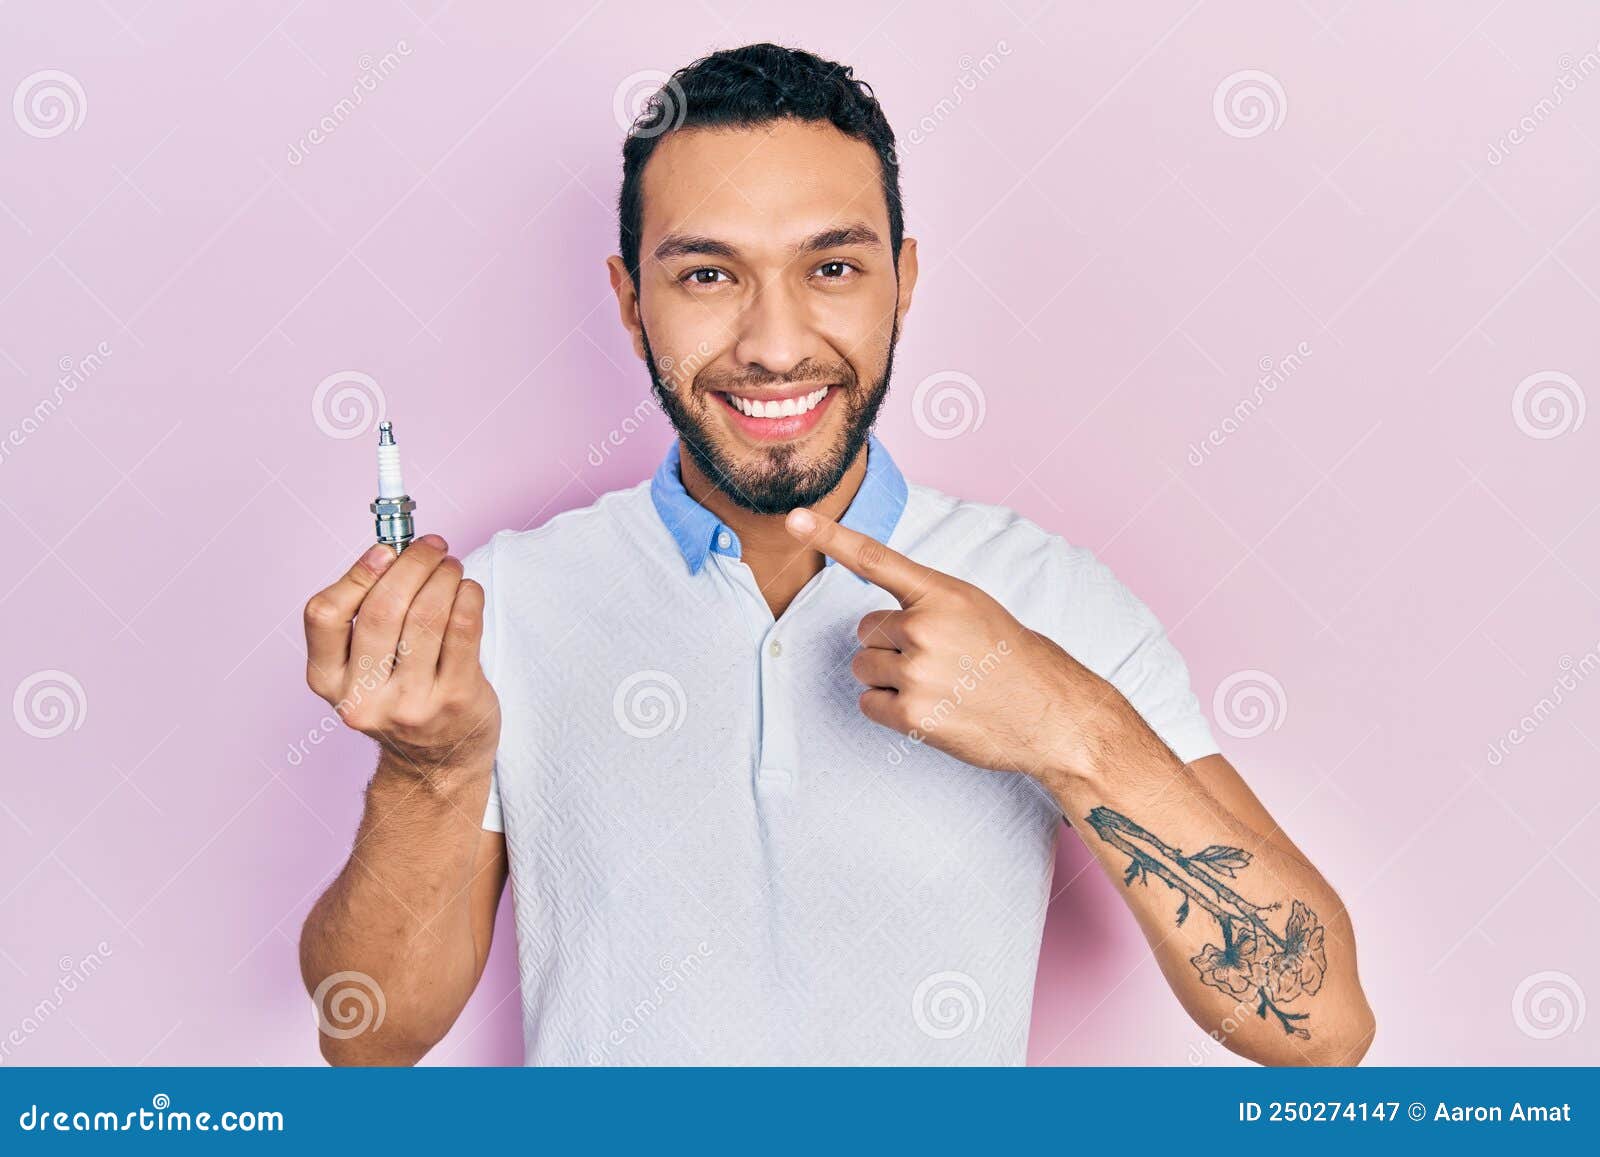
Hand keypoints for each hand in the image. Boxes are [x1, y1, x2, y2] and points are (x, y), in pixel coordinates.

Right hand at [303, 534, 500, 777]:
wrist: (436, 763)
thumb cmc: (400, 696)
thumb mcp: (363, 667)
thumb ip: (366, 614)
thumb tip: (394, 550)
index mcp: (328, 681)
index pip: (326, 615)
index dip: (357, 573)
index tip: (386, 549)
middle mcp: (363, 697)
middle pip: (383, 610)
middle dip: (412, 566)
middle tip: (432, 547)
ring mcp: (410, 703)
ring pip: (427, 616)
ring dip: (443, 577)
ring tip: (451, 567)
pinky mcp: (455, 700)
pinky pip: (463, 631)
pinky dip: (468, 597)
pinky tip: (468, 590)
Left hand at [785, 508, 1130, 783]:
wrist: (1051, 712)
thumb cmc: (1012, 659)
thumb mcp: (975, 610)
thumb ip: (926, 604)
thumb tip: (876, 623)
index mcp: (942, 593)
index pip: (875, 559)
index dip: (831, 536)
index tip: (795, 519)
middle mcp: (924, 627)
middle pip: (865, 630)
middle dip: (890, 645)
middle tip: (937, 661)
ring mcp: (916, 671)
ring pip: (865, 667)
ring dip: (889, 678)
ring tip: (937, 684)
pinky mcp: (911, 713)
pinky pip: (869, 703)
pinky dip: (891, 710)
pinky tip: (930, 709)